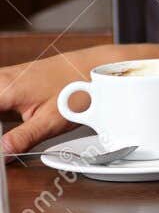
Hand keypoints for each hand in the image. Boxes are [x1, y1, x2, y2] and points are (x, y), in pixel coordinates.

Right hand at [0, 46, 118, 154]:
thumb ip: (21, 139)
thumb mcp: (50, 121)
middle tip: (4, 143)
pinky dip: (0, 114)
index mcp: (3, 89)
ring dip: (0, 124)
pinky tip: (6, 129)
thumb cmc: (78, 88)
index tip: (0, 145)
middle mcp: (0, 80)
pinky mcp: (10, 81)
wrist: (94, 66)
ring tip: (7, 137)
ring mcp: (4, 78)